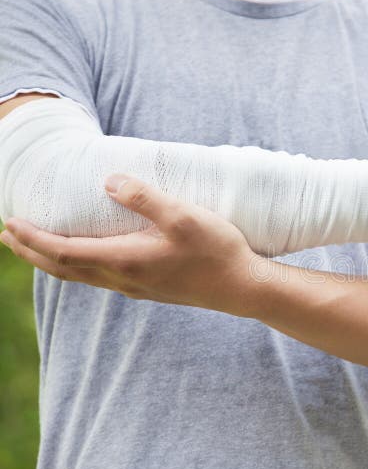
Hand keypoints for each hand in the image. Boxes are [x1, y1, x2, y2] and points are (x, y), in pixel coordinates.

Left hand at [0, 174, 255, 315]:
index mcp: (124, 260)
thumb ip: (146, 198)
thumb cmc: (216, 251)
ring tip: (36, 247)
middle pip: (63, 268)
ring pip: (81, 276)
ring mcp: (136, 286)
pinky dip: (78, 266)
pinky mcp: (149, 288)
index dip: (32, 238)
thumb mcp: (184, 216)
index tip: (9, 223)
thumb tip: (108, 180)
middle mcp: (123, 278)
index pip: (62, 252)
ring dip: (52, 261)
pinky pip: (100, 278)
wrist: (242, 287)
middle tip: (8, 236)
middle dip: (31, 252)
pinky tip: (87, 257)